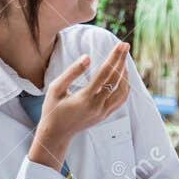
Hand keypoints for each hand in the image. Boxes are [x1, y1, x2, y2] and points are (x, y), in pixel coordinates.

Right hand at [30, 43, 130, 167]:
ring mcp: (103, 112)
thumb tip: (88, 57)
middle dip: (121, 60)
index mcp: (85, 98)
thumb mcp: (55, 88)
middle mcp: (97, 105)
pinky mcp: (105, 115)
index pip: (105, 73)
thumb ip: (72, 72)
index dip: (114, 57)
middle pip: (116, 79)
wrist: (56, 133)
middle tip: (125, 46)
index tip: (121, 45)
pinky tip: (122, 77)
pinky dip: (125, 87)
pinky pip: (121, 100)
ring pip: (122, 91)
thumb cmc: (52, 109)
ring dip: (125, 74)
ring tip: (123, 60)